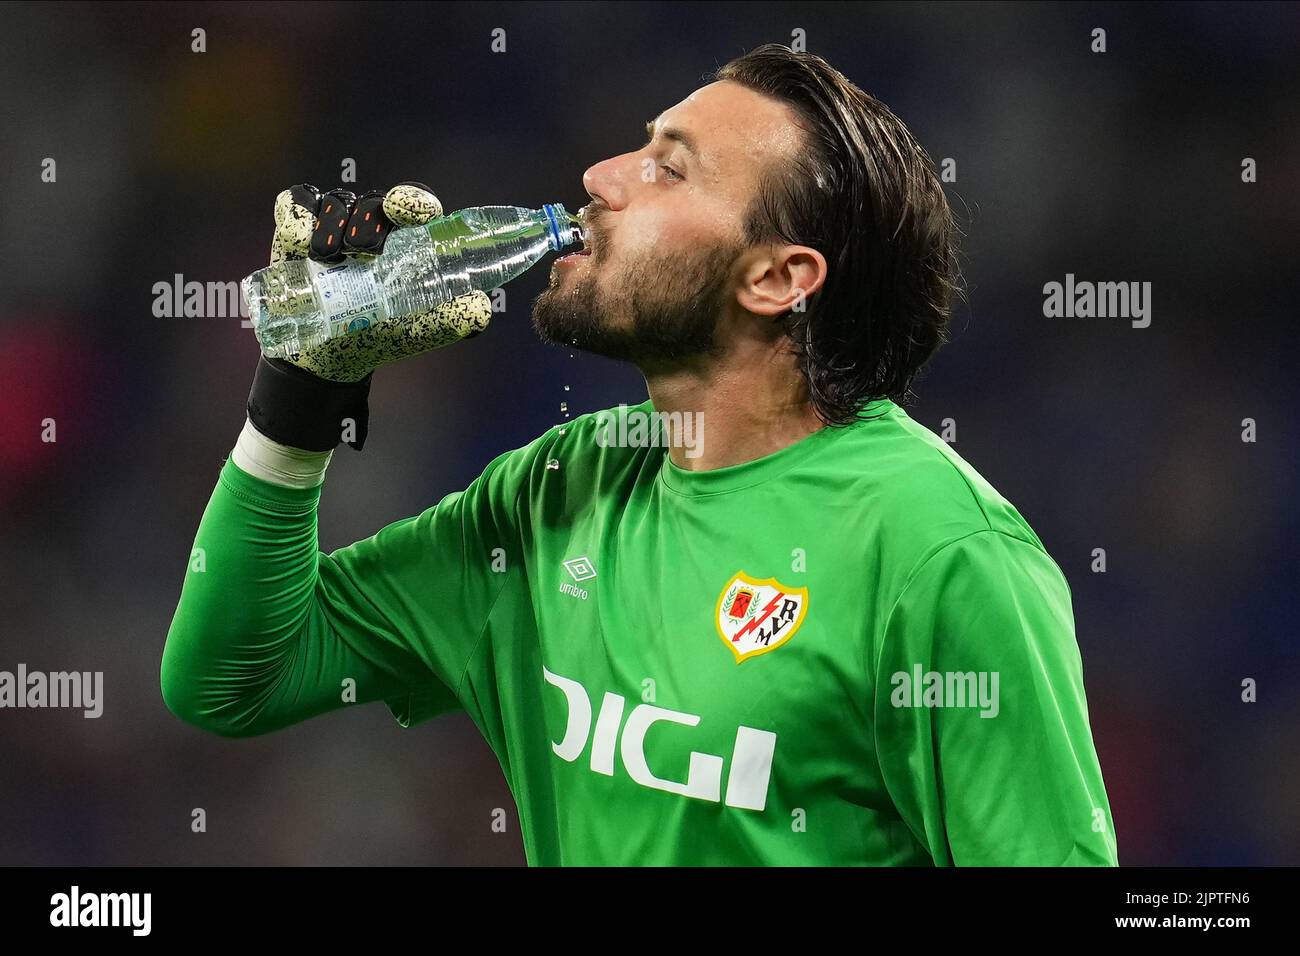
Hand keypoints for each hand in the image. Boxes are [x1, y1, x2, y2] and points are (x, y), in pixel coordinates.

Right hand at [267, 182, 493, 382]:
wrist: (330, 355)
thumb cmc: (380, 332)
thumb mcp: (419, 330)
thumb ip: (452, 318)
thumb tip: (480, 307)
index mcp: (408, 241)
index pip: (417, 205)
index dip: (413, 201)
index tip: (403, 211)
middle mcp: (373, 226)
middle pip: (374, 202)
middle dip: (369, 225)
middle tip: (364, 255)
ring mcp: (334, 225)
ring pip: (335, 204)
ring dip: (332, 230)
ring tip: (329, 262)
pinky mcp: (296, 229)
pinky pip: (295, 205)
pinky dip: (298, 220)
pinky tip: (300, 247)